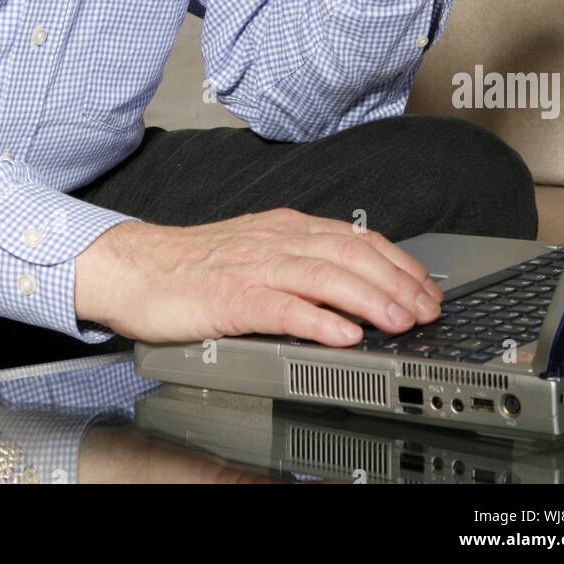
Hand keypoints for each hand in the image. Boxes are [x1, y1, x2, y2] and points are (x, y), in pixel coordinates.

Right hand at [74, 208, 442, 346]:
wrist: (135, 268)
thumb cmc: (194, 268)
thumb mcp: (258, 252)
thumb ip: (301, 262)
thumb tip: (354, 285)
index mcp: (285, 228)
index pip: (355, 238)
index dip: (397, 262)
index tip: (426, 287)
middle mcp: (275, 241)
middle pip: (349, 253)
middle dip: (396, 282)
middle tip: (427, 310)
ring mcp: (253, 267)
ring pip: (324, 275)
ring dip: (369, 298)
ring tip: (399, 321)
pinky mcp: (231, 298)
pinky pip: (282, 307)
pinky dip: (318, 320)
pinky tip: (343, 334)